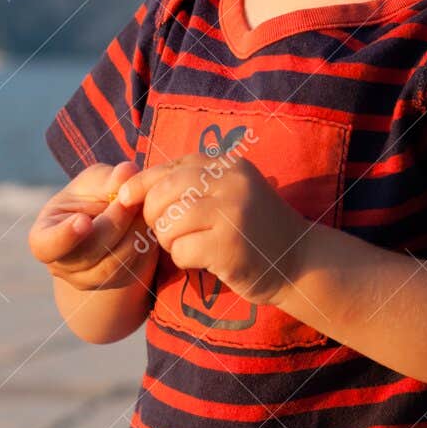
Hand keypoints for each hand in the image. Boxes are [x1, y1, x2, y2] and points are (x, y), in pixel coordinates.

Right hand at [29, 160, 158, 293]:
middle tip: (131, 199)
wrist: (105, 221)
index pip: (47, 245)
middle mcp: (62, 266)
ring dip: (134, 232)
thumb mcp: (93, 182)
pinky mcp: (116, 283)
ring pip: (116, 263)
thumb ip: (108, 178)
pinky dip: (144, 244)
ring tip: (143, 206)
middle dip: (115, 222)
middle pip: (90, 252)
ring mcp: (89, 280)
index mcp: (44, 237)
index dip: (64, 236)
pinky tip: (148, 223)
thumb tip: (127, 172)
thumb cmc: (90, 197)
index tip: (83, 220)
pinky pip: (134, 267)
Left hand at [115, 155, 310, 305]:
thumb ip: (190, 184)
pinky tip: (203, 261)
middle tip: (168, 231)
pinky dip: (183, 259)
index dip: (142, 183)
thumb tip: (132, 186)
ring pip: (168, 223)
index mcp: (227, 165)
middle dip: (153, 216)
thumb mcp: (228, 194)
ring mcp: (232, 213)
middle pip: (163, 194)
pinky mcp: (229, 246)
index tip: (127, 198)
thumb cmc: (252, 229)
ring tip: (188, 245)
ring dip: (168, 240)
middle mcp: (231, 182)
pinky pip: (181, 251)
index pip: (170, 168)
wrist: (299, 262)